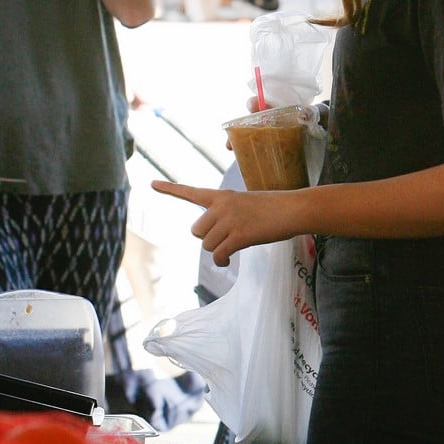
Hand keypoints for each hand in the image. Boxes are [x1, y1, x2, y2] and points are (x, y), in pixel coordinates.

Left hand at [151, 180, 298, 265]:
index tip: (151, 184)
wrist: (292, 209)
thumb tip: (220, 238)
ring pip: (207, 245)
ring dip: (218, 250)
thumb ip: (227, 214)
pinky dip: (222, 260)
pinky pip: (218, 254)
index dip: (170, 189)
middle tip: (225, 239)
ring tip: (232, 247)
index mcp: (222, 196)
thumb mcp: (246, 203)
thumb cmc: (274, 208)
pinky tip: (230, 258)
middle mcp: (221, 206)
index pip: (191, 192)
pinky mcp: (239, 235)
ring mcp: (229, 220)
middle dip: (208, 239)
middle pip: (197, 231)